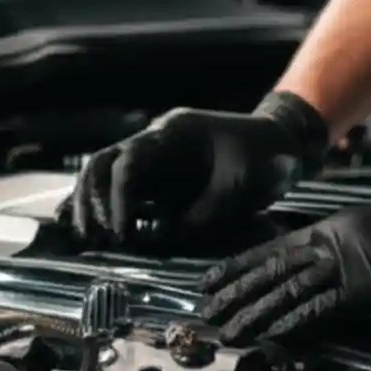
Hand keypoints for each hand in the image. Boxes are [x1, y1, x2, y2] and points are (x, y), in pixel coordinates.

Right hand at [59, 92, 328, 247]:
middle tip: (91, 236)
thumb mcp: (239, 186)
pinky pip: (125, 189)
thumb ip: (201, 213)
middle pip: (102, 163)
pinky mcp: (162, 176)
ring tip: (89, 238)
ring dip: (93, 204)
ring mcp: (156, 157)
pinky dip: (109, 208)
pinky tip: (100, 231)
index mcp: (173, 132)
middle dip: (90, 199)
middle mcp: (155, 141)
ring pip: (105, 174)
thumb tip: (160, 237)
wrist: (282, 142)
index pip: (128, 162)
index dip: (117, 199)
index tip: (121, 232)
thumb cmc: (264, 156)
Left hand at [199, 167, 370, 343]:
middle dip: (234, 290)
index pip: (279, 249)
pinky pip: (318, 310)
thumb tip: (338, 280)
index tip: (215, 278)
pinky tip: (265, 337)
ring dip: (250, 312)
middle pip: (272, 268)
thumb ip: (360, 255)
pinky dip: (288, 325)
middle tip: (202, 308)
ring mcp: (351, 262)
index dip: (244, 266)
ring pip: (286, 289)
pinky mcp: (368, 288)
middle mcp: (338, 239)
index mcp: (342, 228)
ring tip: (222, 328)